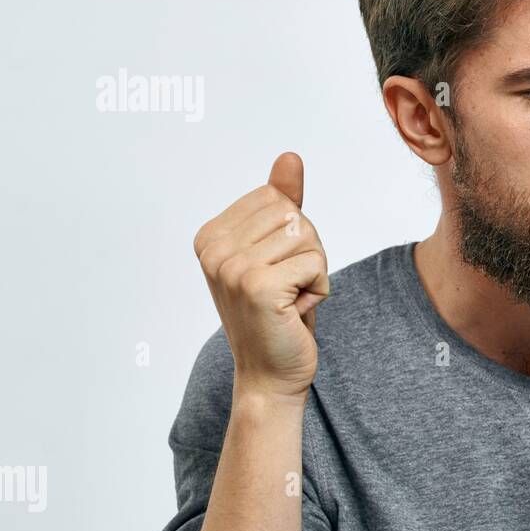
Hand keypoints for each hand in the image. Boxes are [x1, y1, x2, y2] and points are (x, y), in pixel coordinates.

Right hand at [193, 151, 329, 401]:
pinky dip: (319, 289)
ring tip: (289, 300)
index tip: (274, 272)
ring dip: (313, 273)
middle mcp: (213, 248)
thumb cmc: (278, 313)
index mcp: (210, 234)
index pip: (277, 199)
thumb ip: (283, 202)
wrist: (271, 374)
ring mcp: (231, 267)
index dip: (293, 236)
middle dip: (307, 253)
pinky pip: (316, 263)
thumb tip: (290, 157)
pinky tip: (294, 312)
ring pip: (309, 239)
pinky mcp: (257, 286)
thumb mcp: (279, 250)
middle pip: (294, 216)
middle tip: (286, 288)